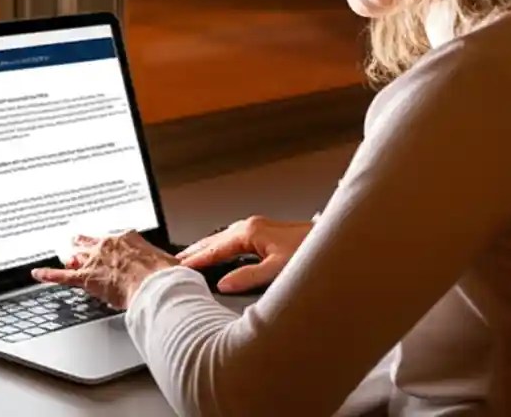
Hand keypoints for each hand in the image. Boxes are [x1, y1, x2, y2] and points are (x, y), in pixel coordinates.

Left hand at [31, 231, 178, 309]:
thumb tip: (180, 269)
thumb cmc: (165, 276)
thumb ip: (167, 265)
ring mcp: (95, 261)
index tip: (113, 249)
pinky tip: (37, 273)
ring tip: (63, 255)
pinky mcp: (86, 279)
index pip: (115, 240)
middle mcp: (109, 245)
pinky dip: (48, 274)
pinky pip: (62, 276)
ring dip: (70, 258)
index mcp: (128, 238)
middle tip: (77, 242)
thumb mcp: (170, 264)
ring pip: (77, 257)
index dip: (112, 246)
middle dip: (83, 244)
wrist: (156, 286)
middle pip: (90, 243)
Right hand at [175, 216, 312, 292]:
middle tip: (175, 261)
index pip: (214, 248)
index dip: (196, 259)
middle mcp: (252, 226)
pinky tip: (222, 253)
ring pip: (224, 238)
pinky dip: (221, 246)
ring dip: (207, 247)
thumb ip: (249, 277)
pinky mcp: (266, 233)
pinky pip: (234, 239)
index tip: (179, 267)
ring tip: (192, 258)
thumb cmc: (312, 252)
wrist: (334, 240)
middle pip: (215, 239)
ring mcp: (259, 227)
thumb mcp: (278, 269)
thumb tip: (224, 284)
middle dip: (195, 250)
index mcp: (250, 231)